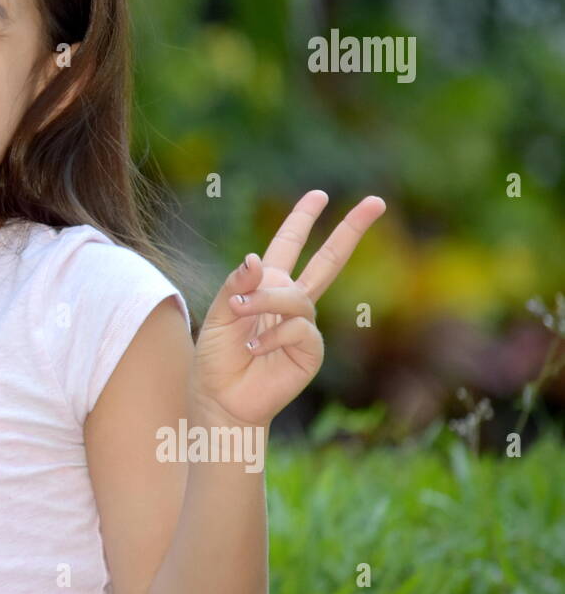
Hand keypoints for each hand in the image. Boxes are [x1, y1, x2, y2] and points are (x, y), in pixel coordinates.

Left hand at [190, 190, 386, 427]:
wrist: (221, 398)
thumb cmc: (217, 357)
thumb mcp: (219, 313)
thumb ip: (236, 285)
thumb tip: (255, 258)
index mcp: (267, 285)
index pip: (289, 245)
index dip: (302, 219)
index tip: (319, 195)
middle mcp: (291, 302)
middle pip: (327, 261)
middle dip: (350, 231)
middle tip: (377, 202)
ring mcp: (304, 326)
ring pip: (297, 297)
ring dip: (266, 301)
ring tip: (240, 314)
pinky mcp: (310, 350)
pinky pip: (298, 328)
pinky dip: (271, 335)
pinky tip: (254, 348)